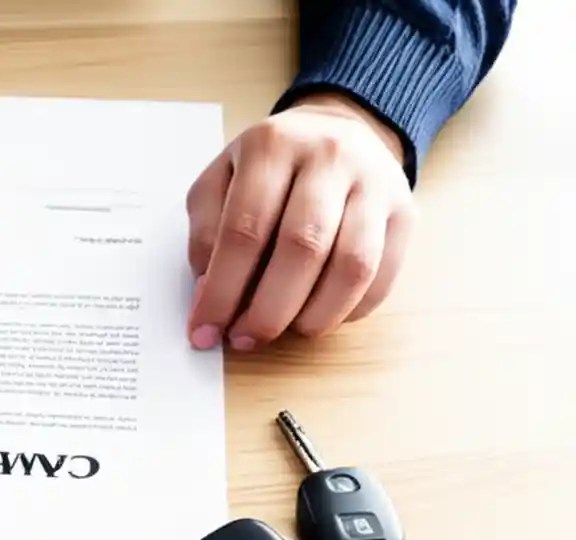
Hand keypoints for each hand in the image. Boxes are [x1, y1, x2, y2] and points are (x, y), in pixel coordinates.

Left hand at [185, 92, 416, 349]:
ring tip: (285, 332)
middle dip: (269, 310)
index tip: (205, 330)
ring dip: (314, 316)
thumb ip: (206, 234)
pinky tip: (320, 316)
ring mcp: (375, 184)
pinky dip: (349, 310)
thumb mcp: (220, 181)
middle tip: (246, 339)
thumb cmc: (269, 167)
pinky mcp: (406, 212)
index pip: (244, 230)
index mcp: (272, 147)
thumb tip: (209, 296)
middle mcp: (329, 158)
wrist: (338, 129)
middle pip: (303, 248)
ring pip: (352, 266)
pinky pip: (382, 276)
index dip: (222, 290)